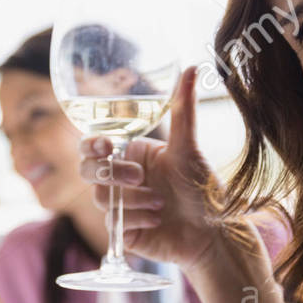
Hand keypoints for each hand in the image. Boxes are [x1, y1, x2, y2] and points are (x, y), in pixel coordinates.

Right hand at [80, 66, 223, 271]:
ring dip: (131, 199)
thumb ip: (183, 109)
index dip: (92, 144)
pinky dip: (136, 219)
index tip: (107, 146)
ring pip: (100, 198)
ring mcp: (120, 206)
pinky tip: (158, 220)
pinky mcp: (122, 231)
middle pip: (88, 171)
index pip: (95, 144)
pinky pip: (113, 222)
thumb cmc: (204, 190)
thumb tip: (192, 66)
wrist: (214, 235)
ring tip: (161, 204)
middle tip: (138, 177)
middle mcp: (122, 179)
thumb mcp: (190, 147)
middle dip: (110, 174)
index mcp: (132, 154)